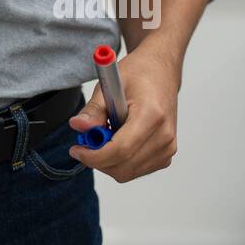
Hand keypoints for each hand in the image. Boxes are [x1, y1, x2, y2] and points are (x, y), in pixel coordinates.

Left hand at [67, 47, 179, 181]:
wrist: (161, 72)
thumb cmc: (139, 74)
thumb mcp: (110, 84)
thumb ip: (93, 109)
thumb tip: (78, 126)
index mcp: (152, 115)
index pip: (121, 150)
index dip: (94, 156)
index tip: (76, 150)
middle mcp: (164, 136)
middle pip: (123, 167)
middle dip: (98, 159)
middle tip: (85, 142)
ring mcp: (168, 148)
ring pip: (128, 173)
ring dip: (108, 161)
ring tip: (104, 134)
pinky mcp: (166, 155)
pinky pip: (136, 170)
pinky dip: (120, 161)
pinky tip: (117, 139)